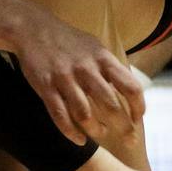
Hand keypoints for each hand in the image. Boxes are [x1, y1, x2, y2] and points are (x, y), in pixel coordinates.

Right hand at [7, 5, 146, 144]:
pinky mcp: (46, 87)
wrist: (33, 29)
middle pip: (110, 105)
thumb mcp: (95, 47)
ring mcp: (65, 79)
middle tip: (130, 141)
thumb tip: (130, 90)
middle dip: (123, 127)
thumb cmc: (69, 41)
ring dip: (96, 129)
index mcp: (102, 59)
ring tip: (101, 133)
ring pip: (85, 114)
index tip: (138, 118)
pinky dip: (71, 132)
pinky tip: (79, 140)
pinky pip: (60, 116)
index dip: (138, 106)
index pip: (130, 86)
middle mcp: (86, 69)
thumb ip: (111, 68)